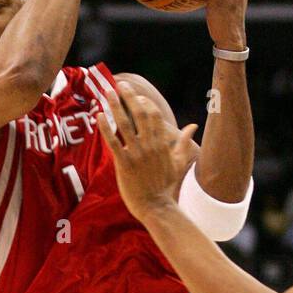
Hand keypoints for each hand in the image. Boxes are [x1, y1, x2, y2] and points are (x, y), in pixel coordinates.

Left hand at [97, 82, 196, 220]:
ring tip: (107, 93)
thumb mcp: (178, 162)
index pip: (154, 115)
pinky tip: (99, 116)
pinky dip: (106, 128)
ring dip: (115, 107)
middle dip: (129, 97)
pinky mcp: (124, 164)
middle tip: (120, 85)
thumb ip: (184, 143)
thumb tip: (193, 126)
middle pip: (139, 114)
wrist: (156, 207)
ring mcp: (137, 154)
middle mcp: (149, 145)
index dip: (144, 102)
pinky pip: (113, 142)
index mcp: (161, 143)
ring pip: (124, 124)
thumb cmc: (165, 186)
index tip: (135, 96)